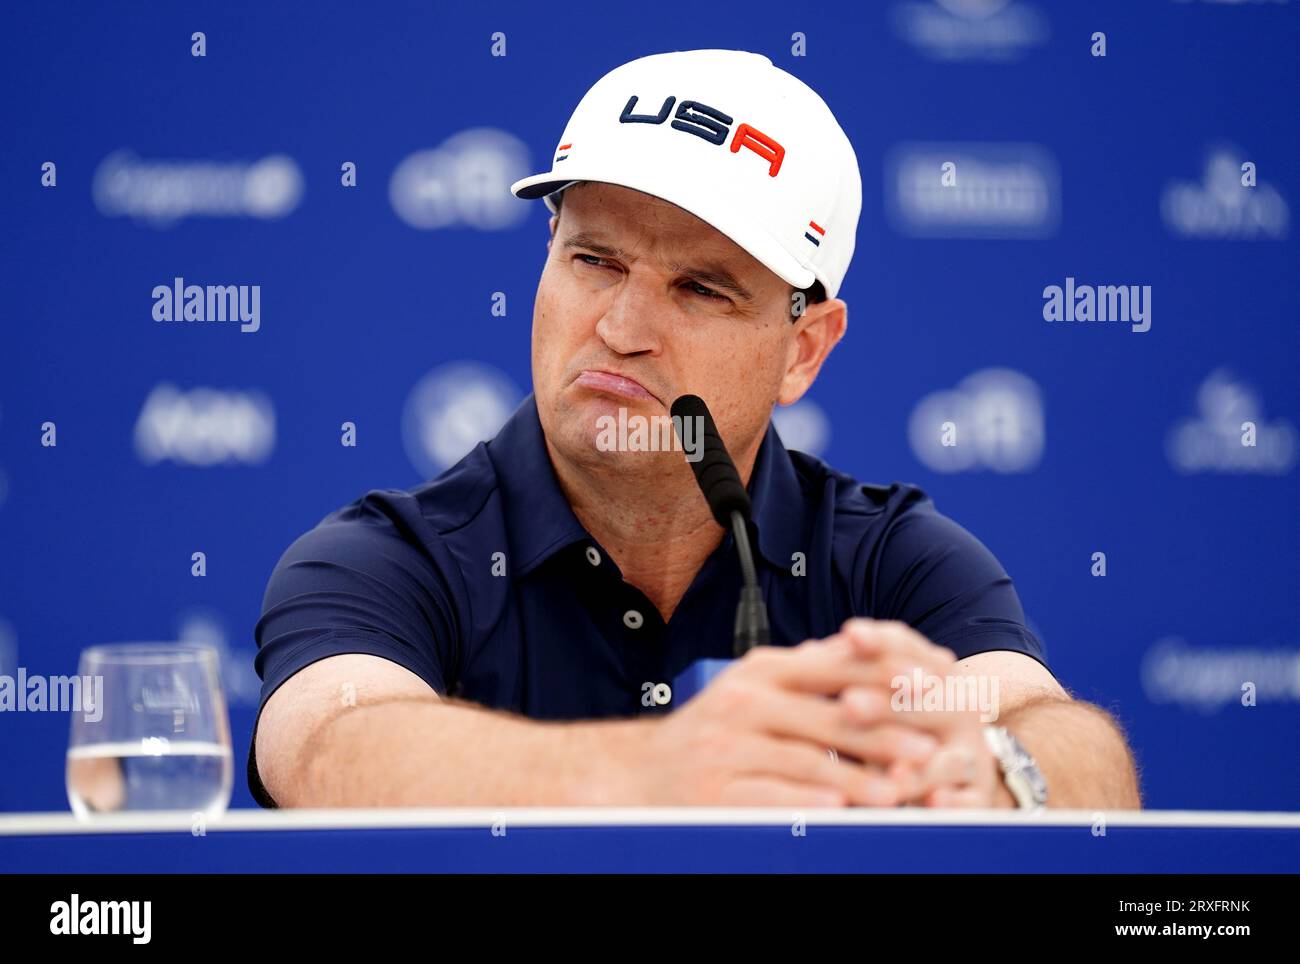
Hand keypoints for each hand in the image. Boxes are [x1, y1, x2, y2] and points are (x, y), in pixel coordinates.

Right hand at [634, 632, 940, 806]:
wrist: (642, 774)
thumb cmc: (712, 731)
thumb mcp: (756, 687)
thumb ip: (808, 670)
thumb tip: (868, 646)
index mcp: (759, 672)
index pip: (831, 668)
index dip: (882, 679)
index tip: (926, 693)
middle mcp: (742, 702)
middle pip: (824, 715)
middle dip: (881, 734)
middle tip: (927, 750)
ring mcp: (726, 747)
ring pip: (803, 759)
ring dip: (855, 777)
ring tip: (896, 790)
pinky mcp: (714, 789)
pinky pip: (769, 795)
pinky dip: (806, 802)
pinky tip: (839, 809)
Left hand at [838, 619, 1013, 808]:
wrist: (961, 773)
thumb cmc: (908, 725)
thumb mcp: (885, 697)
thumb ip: (852, 673)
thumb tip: (809, 652)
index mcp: (937, 676)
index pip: (910, 650)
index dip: (880, 642)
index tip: (850, 634)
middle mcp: (960, 711)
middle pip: (928, 703)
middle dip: (888, 704)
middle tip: (849, 704)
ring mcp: (972, 755)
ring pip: (949, 759)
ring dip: (918, 767)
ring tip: (890, 771)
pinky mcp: (978, 797)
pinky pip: (969, 803)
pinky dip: (952, 805)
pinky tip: (932, 805)